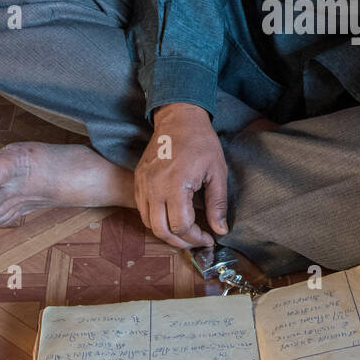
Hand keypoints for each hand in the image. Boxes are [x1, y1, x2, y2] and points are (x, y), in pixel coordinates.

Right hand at [134, 102, 227, 248]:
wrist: (178, 118)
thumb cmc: (201, 142)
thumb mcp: (217, 172)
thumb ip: (217, 204)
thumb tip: (220, 230)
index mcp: (175, 185)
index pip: (181, 226)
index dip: (196, 238)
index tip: (209, 238)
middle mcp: (154, 187)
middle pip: (161, 230)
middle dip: (180, 242)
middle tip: (196, 240)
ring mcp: (143, 184)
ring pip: (149, 223)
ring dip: (166, 233)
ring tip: (185, 231)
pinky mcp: (138, 179)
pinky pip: (142, 209)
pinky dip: (155, 219)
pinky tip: (171, 217)